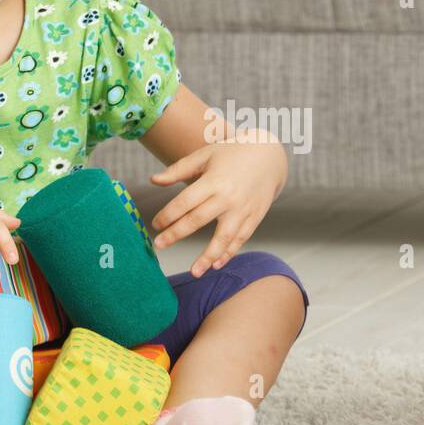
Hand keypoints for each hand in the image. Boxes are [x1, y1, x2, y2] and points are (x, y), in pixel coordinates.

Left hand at [148, 131, 286, 276]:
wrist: (270, 155)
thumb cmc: (232, 152)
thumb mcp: (205, 155)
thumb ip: (178, 169)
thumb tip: (153, 180)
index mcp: (214, 180)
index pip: (185, 202)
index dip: (168, 215)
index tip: (155, 225)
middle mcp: (228, 197)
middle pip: (198, 220)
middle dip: (176, 234)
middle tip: (158, 246)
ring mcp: (243, 209)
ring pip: (223, 237)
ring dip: (207, 256)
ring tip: (194, 272)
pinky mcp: (254, 217)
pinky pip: (240, 239)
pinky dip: (228, 253)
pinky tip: (215, 265)